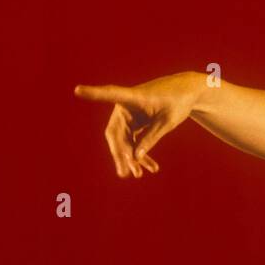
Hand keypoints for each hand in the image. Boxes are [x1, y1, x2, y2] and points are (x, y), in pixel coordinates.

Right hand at [74, 72, 200, 177]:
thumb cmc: (177, 102)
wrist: (186, 94)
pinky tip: (150, 167)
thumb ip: (151, 138)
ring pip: (123, 141)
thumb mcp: (167, 122)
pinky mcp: (133, 124)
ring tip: (138, 174)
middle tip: (125, 173)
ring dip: (131, 158)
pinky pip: (132, 142)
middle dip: (120, 154)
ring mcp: (128, 116)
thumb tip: (134, 158)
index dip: (94, 94)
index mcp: (133, 97)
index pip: (110, 94)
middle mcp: (125, 106)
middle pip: (115, 133)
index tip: (77, 90)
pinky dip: (140, 154)